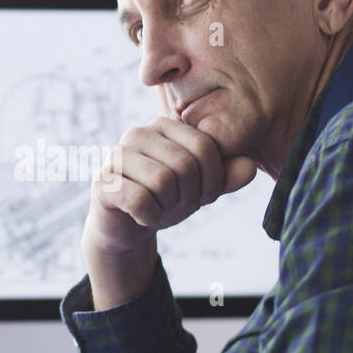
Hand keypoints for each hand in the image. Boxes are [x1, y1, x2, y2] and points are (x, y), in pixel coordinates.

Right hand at [82, 117, 256, 308]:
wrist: (126, 226)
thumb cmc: (166, 199)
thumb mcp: (202, 188)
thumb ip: (226, 176)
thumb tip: (250, 167)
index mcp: (165, 126)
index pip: (205, 146)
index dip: (212, 179)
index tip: (201, 194)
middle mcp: (138, 133)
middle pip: (185, 164)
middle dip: (190, 195)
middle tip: (177, 203)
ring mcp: (116, 156)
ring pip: (163, 181)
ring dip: (168, 206)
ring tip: (159, 207)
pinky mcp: (103, 182)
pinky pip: (140, 200)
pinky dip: (149, 216)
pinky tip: (142, 216)